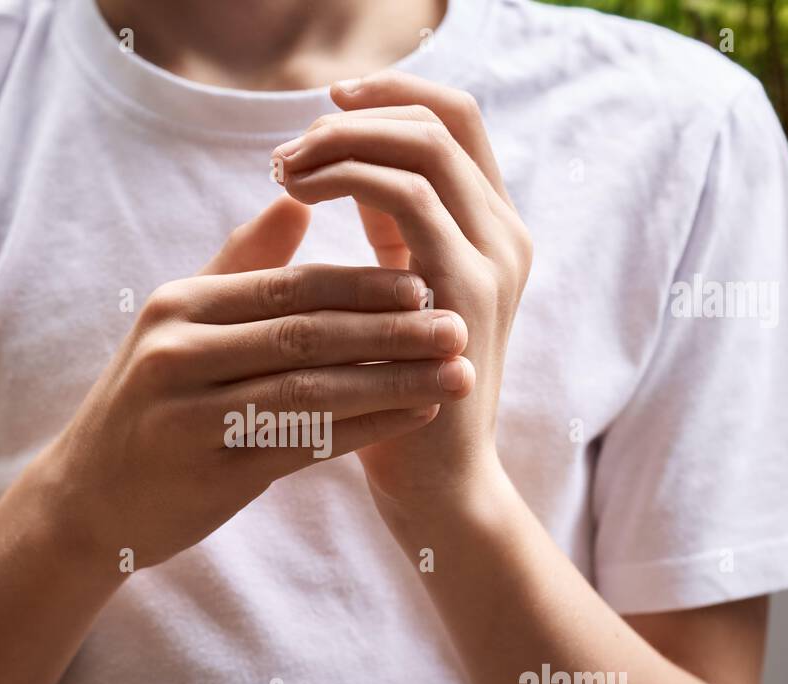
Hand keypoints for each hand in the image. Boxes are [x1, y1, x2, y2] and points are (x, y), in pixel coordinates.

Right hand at [46, 195, 470, 568]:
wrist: (89, 499)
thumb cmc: (149, 404)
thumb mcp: (177, 327)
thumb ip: (236, 268)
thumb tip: (296, 205)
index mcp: (179, 307)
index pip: (286, 286)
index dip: (360, 284)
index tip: (427, 281)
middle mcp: (178, 354)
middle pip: (303, 335)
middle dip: (389, 331)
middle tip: (459, 327)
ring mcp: (188, 417)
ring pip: (309, 392)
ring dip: (390, 382)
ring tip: (454, 376)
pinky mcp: (207, 474)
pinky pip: (300, 447)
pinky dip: (362, 431)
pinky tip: (411, 419)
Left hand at [273, 70, 532, 513]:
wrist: (436, 483)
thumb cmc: (398, 394)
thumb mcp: (395, 299)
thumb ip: (387, 235)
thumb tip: (340, 168)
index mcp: (491, 231)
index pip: (456, 123)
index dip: (394, 96)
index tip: (329, 102)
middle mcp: (504, 236)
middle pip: (443, 121)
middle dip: (358, 115)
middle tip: (289, 145)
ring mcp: (493, 261)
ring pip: (425, 149)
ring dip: (345, 142)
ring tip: (283, 166)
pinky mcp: (466, 291)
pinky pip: (407, 200)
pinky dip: (349, 179)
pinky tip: (300, 195)